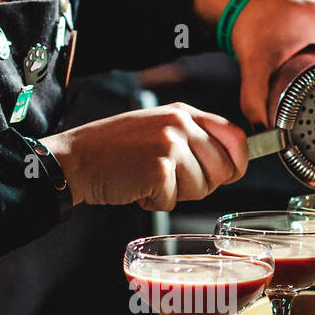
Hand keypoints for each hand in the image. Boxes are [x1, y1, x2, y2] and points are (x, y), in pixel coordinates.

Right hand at [41, 103, 247, 210]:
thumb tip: (229, 163)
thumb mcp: (158, 129)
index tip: (228, 175)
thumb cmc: (114, 150)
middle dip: (201, 185)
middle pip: (222, 170)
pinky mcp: (158, 169)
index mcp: (183, 113)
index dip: (237, 163)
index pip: (235, 137)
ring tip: (148, 179)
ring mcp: (170, 145)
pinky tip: (137, 187)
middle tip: (171, 181)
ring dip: (175, 195)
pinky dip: (155, 202)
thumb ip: (192, 139)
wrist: (77, 159)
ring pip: (200, 189)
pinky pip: (173, 200)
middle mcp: (180, 124)